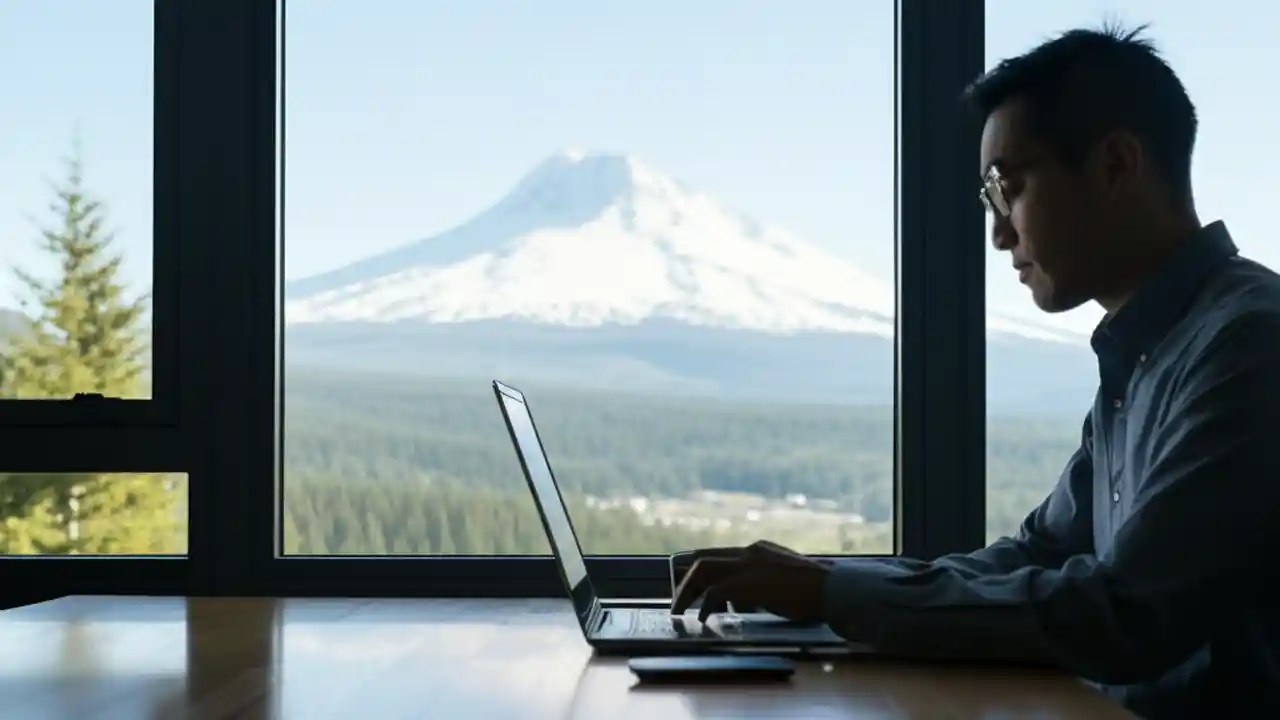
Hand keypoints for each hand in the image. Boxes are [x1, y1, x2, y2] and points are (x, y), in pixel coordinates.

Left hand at [670, 540, 831, 622]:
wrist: (833, 588)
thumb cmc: (815, 590)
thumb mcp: (783, 579)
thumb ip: (761, 583)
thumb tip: (743, 600)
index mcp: (758, 550)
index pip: (718, 555)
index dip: (698, 569)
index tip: (687, 584)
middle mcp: (749, 552)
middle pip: (704, 560)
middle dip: (685, 581)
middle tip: (677, 601)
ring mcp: (748, 565)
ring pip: (703, 570)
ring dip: (687, 591)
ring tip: (680, 610)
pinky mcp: (749, 581)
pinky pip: (715, 592)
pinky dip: (705, 605)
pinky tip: (703, 618)